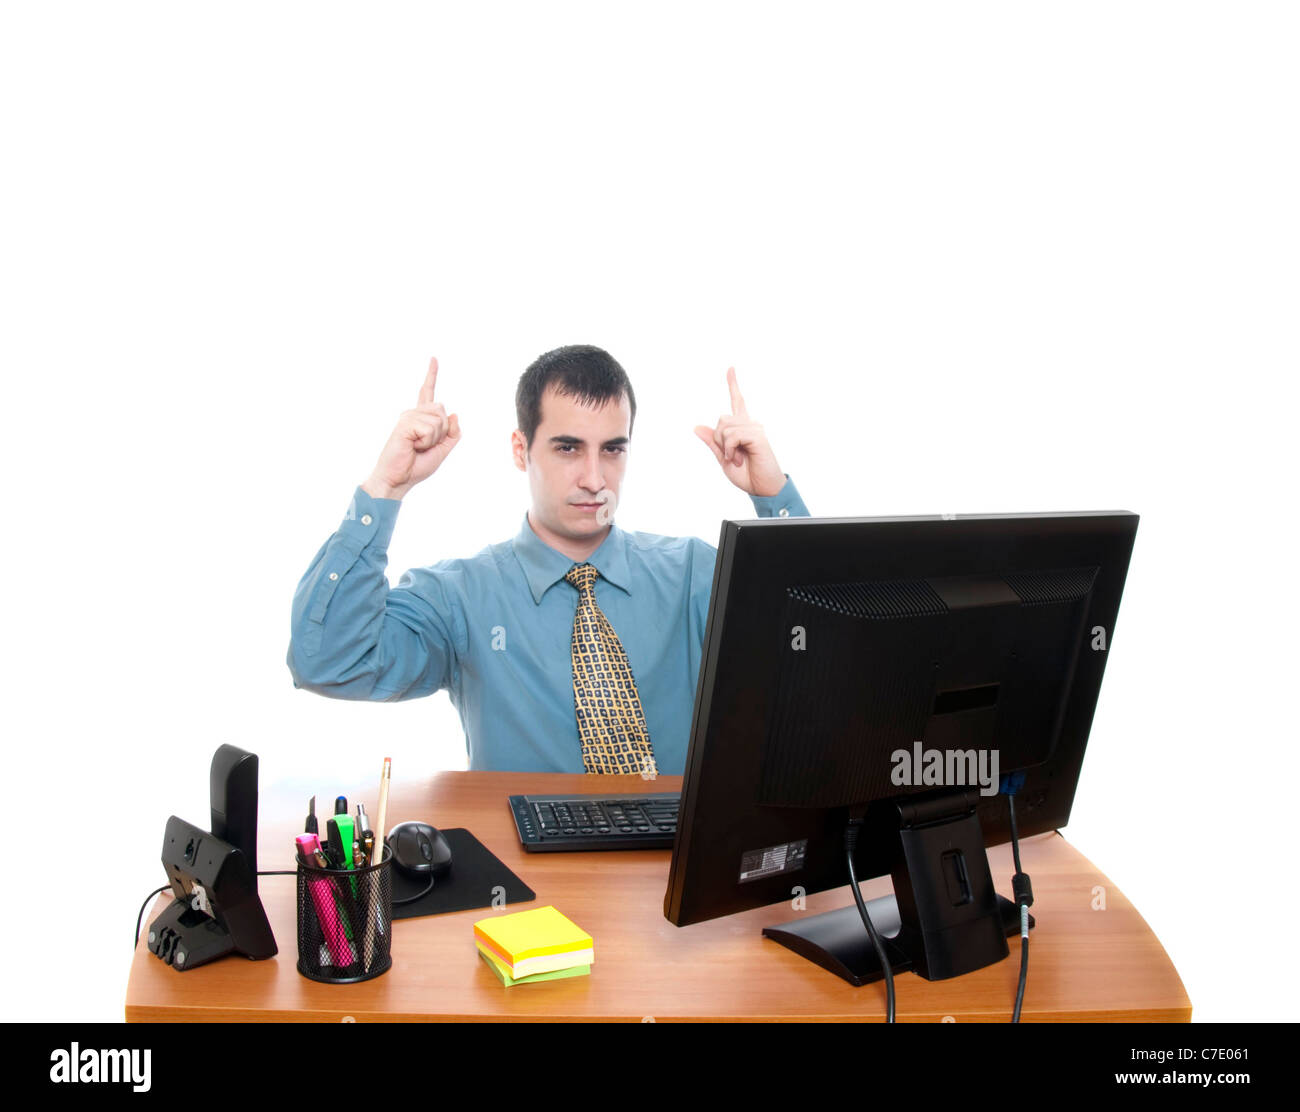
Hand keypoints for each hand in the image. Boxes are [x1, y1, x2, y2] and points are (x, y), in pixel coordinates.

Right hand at [362, 357, 461, 499]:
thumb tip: (454, 413)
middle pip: (443, 410)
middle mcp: (413, 413)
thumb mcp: (442, 450)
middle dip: (442, 432)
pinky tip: (412, 446)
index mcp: (421, 418)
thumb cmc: (416, 466)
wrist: (398, 479)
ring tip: (417, 447)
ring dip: (434, 439)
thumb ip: (452, 433)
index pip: (427, 393)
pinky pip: (430, 428)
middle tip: (424, 446)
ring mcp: (408, 417)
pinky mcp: (405, 423)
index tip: (434, 358)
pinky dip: (426, 441)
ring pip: (439, 420)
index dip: (431, 375)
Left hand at [694, 367, 785, 497]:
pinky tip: (740, 459)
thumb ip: (713, 442)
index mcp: (742, 428)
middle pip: (721, 419)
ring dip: (725, 447)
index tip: (731, 368)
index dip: (733, 384)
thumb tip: (697, 427)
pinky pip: (732, 436)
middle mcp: (750, 424)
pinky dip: (730, 450)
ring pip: (724, 427)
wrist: (762, 488)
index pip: (737, 401)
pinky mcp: (757, 436)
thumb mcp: (724, 458)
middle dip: (718, 440)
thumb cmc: (747, 474)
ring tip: (738, 459)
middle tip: (731, 456)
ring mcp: (755, 428)